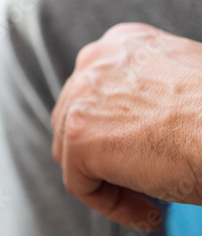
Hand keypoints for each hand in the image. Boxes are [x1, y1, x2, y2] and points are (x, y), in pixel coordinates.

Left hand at [51, 22, 201, 230]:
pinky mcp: (79, 136)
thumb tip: (143, 122)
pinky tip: (148, 213)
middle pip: (77, 117)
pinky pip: (81, 183)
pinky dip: (112, 205)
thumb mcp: (184, 81)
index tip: (145, 152)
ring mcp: (81, 97)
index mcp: (122, 43)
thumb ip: (149, 91)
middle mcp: (95, 61)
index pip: (98, 90)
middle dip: (105, 154)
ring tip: (148, 202)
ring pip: (73, 151)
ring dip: (108, 181)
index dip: (115, 127)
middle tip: (143, 182)